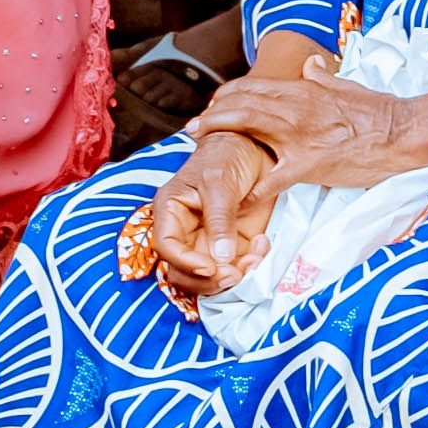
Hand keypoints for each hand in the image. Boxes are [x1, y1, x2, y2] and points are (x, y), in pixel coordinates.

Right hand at [144, 130, 277, 295]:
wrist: (256, 148)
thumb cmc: (227, 155)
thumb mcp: (220, 182)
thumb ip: (219, 220)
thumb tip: (219, 259)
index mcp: (172, 211)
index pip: (166, 246)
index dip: (185, 262)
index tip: (211, 267)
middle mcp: (186, 231)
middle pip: (183, 272)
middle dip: (209, 280)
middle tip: (235, 273)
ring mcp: (209, 241)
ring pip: (208, 279)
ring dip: (231, 277)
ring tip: (253, 258)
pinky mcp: (232, 246)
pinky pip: (235, 269)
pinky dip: (250, 265)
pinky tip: (261, 244)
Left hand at [183, 59, 427, 199]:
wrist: (402, 132)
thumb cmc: (376, 110)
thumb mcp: (345, 86)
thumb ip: (322, 77)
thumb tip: (309, 64)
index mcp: (302, 90)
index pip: (253, 86)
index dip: (227, 95)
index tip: (214, 104)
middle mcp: (294, 108)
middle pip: (240, 103)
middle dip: (212, 114)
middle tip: (193, 128)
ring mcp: (299, 136)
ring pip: (247, 127)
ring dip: (219, 135)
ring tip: (200, 148)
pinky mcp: (309, 165)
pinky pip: (272, 179)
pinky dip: (252, 189)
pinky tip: (237, 198)